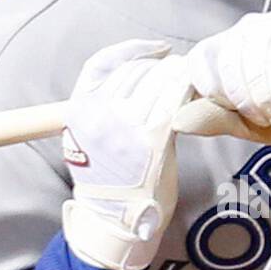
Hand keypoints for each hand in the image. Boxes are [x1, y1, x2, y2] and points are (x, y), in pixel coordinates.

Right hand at [62, 40, 192, 269]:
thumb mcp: (86, 138)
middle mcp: (98, 116)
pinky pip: (172, 105)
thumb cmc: (107, 179)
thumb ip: (102, 108)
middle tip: (180, 68)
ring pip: (156, 85)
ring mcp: (125, 128)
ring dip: (176, 78)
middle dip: (162, 66)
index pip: (102, 64)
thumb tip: (141, 79)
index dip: (131, 50)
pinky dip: (185, 94)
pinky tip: (192, 94)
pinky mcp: (152, 142)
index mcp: (78, 111)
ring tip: (188, 80)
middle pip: (135, 72)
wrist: (114, 220)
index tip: (157, 50)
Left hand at [182, 8, 270, 143]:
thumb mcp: (253, 125)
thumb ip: (218, 120)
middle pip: (228, 58)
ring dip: (265, 89)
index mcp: (228, 51)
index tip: (238, 114)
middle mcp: (248, 30)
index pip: (202, 59)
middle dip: (246, 98)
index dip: (214, 91)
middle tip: (270, 119)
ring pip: (254, 48)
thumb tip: (179, 119)